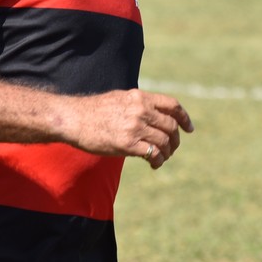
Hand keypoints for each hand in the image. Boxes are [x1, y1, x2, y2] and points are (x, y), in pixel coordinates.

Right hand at [67, 89, 192, 168]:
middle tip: (172, 148)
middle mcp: (140, 110)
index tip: (189, 129)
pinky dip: (157, 160)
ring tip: (162, 158)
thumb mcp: (119, 98)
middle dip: (176, 140)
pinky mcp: (127, 144)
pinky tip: (154, 164)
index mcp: (140, 97)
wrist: (72, 119)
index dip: (184, 118)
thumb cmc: (93, 110)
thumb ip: (138, 104)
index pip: (172, 105)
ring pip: (164, 141)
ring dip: (167, 152)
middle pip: (170, 126)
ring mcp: (134, 127)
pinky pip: (152, 153)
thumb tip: (152, 113)